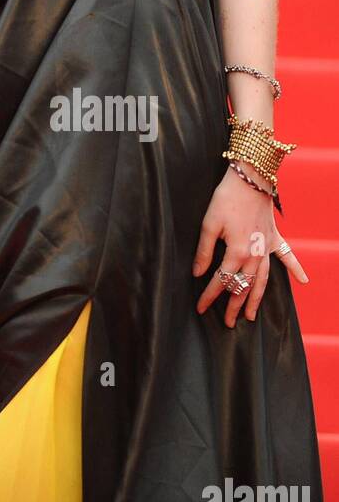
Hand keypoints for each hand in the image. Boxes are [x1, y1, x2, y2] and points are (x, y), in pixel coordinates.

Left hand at [193, 167, 307, 325]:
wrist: (250, 178)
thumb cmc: (226, 198)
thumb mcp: (208, 223)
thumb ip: (203, 250)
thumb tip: (197, 273)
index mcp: (236, 252)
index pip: (220, 280)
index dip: (209, 296)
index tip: (200, 308)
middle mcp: (254, 255)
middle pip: (243, 287)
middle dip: (234, 306)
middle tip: (229, 323)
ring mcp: (266, 247)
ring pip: (263, 280)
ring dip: (257, 298)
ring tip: (252, 315)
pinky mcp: (274, 237)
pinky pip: (287, 256)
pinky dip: (296, 268)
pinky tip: (303, 281)